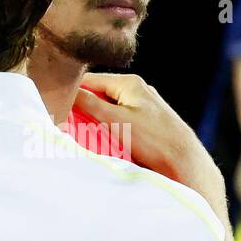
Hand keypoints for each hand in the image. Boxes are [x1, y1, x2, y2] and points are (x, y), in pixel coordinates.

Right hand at [74, 73, 230, 235]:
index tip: (55, 104)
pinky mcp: (149, 122)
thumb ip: (89, 103)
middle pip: (100, 94)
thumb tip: (67, 93)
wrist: (185, 161)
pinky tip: (105, 139)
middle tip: (66, 122)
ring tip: (83, 132)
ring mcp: (145, 106)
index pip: (90, 80)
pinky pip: (121, 120)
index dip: (72, 91)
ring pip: (110, 108)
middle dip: (83, 106)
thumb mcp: (114, 120)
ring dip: (96, 119)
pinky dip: (110, 127)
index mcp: (129, 83)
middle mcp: (138, 90)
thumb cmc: (153, 139)